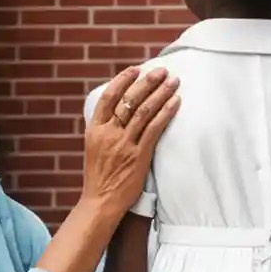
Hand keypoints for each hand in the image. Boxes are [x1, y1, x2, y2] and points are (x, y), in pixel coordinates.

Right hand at [81, 66, 180, 219]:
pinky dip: (166, 112)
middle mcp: (108, 133)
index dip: (122, 80)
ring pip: (144, 111)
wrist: (101, 202)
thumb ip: (105, 128)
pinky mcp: (139, 156)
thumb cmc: (100, 176)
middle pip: (129, 100)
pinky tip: (175, 102)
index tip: (136, 70)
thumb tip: (120, 111)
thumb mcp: (94, 148)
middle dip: (147, 82)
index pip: (108, 97)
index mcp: (94, 129)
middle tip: (162, 71)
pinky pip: (155, 128)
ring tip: (173, 81)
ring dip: (160, 93)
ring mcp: (124, 144)